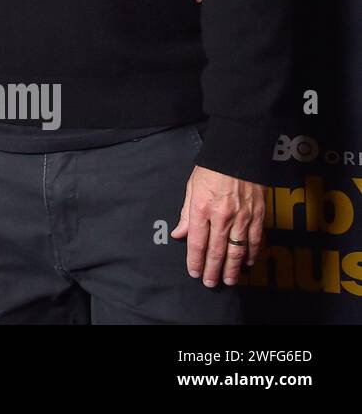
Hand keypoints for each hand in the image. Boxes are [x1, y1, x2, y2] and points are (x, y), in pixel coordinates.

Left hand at [171, 164, 264, 286]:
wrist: (237, 154)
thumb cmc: (211, 170)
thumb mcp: (191, 188)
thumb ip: (186, 214)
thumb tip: (179, 234)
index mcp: (202, 208)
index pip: (197, 242)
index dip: (195, 260)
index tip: (194, 272)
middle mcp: (222, 216)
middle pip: (217, 250)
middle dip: (213, 269)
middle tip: (210, 283)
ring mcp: (242, 217)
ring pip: (238, 249)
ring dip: (233, 268)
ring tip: (229, 280)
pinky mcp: (258, 215)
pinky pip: (255, 239)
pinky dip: (251, 253)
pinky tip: (248, 263)